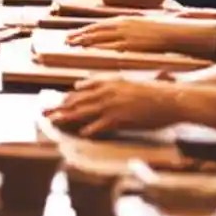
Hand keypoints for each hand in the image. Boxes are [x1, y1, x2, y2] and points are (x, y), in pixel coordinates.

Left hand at [46, 78, 182, 137]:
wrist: (171, 98)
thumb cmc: (158, 93)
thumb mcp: (135, 83)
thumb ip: (120, 85)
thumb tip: (109, 88)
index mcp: (112, 82)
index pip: (85, 87)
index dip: (71, 95)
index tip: (61, 99)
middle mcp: (108, 92)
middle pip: (78, 100)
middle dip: (59, 106)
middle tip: (44, 111)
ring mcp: (113, 105)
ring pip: (83, 112)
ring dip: (65, 117)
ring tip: (52, 122)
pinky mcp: (120, 118)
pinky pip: (99, 125)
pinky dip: (89, 129)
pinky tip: (80, 134)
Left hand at [66, 16, 214, 55]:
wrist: (174, 31)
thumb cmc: (162, 29)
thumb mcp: (142, 23)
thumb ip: (130, 27)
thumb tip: (121, 30)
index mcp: (124, 19)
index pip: (99, 25)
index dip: (85, 30)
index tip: (74, 33)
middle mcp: (122, 25)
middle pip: (95, 30)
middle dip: (79, 35)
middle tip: (66, 40)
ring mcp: (125, 35)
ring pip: (99, 37)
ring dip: (84, 41)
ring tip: (72, 45)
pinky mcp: (130, 44)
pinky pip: (109, 47)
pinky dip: (97, 48)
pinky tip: (88, 51)